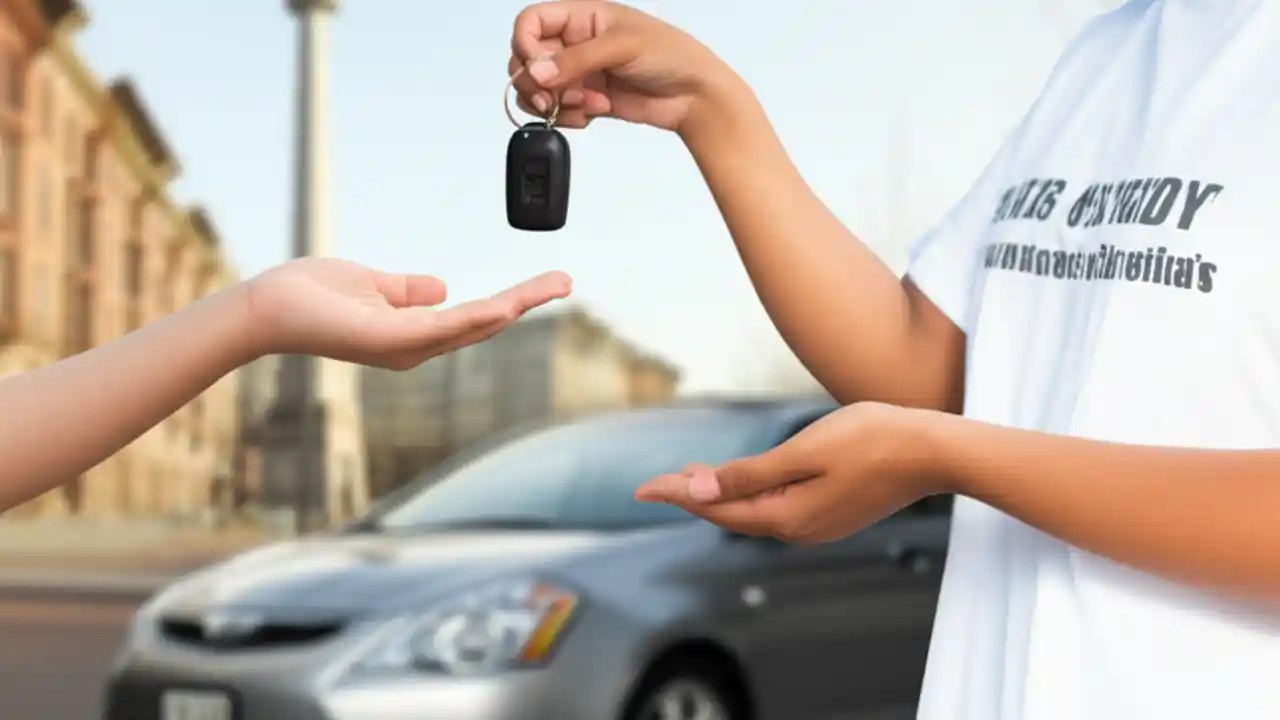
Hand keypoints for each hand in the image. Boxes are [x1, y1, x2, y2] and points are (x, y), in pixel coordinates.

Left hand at [240, 257, 571, 368]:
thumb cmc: (309, 295)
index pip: (475, 316)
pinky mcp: (386, 340)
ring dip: (516, 305)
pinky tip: (504, 304)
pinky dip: (475, 316)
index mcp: (414, 333)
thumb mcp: (371, 284)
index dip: (514, 301)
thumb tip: (442, 286)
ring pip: (473, 325)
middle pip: (485, 323)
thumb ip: (407, 289)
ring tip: (553, 285)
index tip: (548, 282)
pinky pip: (441, 327)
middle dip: (528, 302)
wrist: (264, 307)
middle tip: (567, 280)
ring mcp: (403, 347)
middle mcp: (415, 347)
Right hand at [508, 1, 741, 131]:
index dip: (525, 44)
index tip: (537, 66)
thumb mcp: (621, 46)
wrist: (694, 95)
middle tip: (555, 95)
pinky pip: (558, 111)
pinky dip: (567, 117)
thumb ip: (575, 59)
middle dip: (537, 82)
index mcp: (582, 17)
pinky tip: (593, 113)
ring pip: (538, 90)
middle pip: (527, 60)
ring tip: (585, 104)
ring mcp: (580, 74)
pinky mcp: (587, 101)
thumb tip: (535, 71)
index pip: (531, 22)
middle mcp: (576, 43)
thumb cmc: (671, 55)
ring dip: (553, 102)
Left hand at [635, 403, 949, 544]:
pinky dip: (751, 492)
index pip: (716, 508)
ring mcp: (818, 524)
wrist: (934, 452)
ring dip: (721, 493)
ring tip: (691, 476)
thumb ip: (750, 474)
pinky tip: (743, 480)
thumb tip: (700, 493)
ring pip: (755, 511)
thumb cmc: (872, 441)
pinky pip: (778, 507)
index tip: (641, 487)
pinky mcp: (833, 512)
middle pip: (732, 514)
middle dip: (693, 495)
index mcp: (786, 516)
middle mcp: (799, 528)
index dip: (676, 495)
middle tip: (658, 481)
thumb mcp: (803, 452)